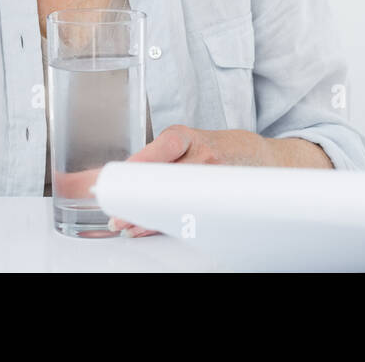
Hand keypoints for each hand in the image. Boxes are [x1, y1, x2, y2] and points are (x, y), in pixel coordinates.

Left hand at [106, 126, 269, 235]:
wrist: (256, 156)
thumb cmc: (215, 146)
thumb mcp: (186, 139)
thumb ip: (156, 155)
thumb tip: (117, 177)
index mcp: (185, 136)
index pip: (156, 153)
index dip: (132, 171)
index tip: (108, 184)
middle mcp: (200, 156)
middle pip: (161, 182)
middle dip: (133, 202)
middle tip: (113, 215)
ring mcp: (212, 179)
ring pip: (172, 202)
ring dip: (144, 218)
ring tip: (124, 225)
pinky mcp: (219, 198)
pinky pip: (187, 214)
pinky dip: (162, 224)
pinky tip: (146, 228)